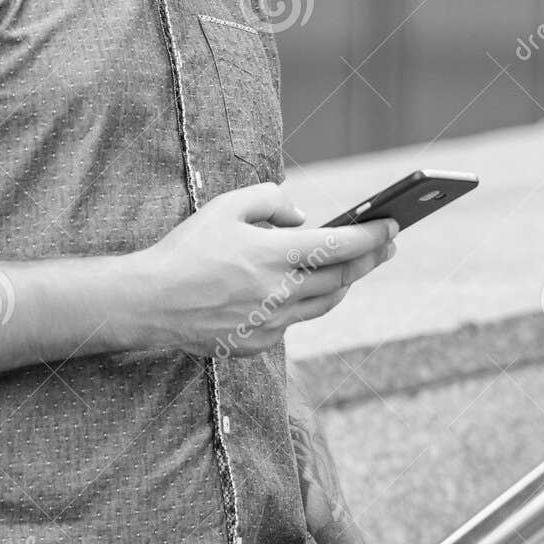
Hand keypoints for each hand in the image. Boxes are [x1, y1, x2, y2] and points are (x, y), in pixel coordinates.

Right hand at [136, 182, 396, 356]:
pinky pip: (295, 321)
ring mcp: (271, 322)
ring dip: (344, 283)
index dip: (372, 235)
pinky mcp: (260, 343)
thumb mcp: (224, 207)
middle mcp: (279, 292)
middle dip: (370, 258)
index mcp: (274, 255)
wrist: (150, 302)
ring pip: (326, 303)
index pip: (340, 244)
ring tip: (353, 267)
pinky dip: (306, 303)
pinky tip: (303, 290)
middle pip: (343, 277)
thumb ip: (270, 201)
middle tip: (387, 244)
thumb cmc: (186, 249)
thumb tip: (303, 217)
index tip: (392, 224)